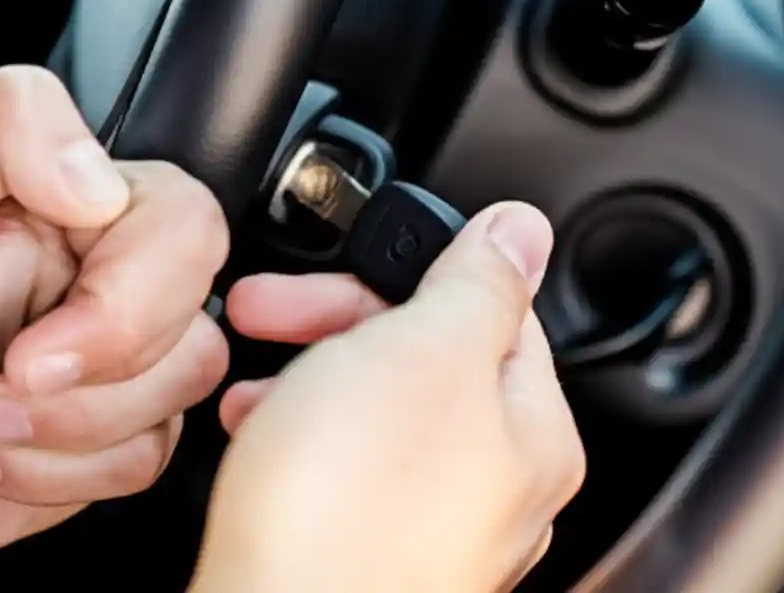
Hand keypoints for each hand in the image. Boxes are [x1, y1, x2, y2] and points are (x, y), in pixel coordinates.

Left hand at [0, 66, 229, 588]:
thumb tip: (101, 178)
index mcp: (72, 204)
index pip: (182, 219)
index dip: (125, 297)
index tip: (30, 345)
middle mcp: (112, 272)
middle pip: (199, 310)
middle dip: (94, 376)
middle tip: (5, 383)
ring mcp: (128, 355)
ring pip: (185, 387)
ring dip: (67, 429)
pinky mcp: (130, 429)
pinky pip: (156, 454)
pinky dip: (64, 473)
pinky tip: (5, 456)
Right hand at [190, 203, 584, 592]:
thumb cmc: (350, 512)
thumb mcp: (424, 350)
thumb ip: (479, 281)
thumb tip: (520, 230)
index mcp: (530, 431)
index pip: (492, 308)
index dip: (407, 269)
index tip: (345, 258)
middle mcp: (496, 487)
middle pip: (426, 359)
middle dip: (340, 323)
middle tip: (271, 310)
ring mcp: (434, 527)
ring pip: (375, 414)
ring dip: (309, 379)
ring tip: (253, 389)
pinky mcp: (371, 553)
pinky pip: (343, 470)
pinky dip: (299, 439)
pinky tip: (261, 442)